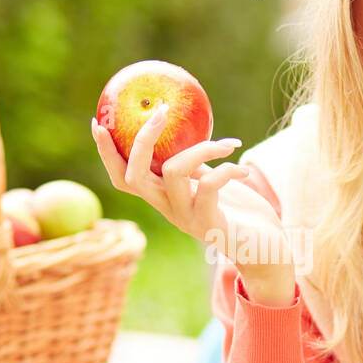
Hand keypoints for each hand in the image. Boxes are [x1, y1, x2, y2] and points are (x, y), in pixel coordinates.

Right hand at [90, 107, 292, 273]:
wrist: (264, 251)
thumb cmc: (240, 213)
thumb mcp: (210, 181)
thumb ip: (193, 162)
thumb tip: (185, 126)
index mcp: (162, 197)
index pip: (122, 177)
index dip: (106, 153)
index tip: (98, 121)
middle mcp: (167, 209)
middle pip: (134, 176)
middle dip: (142, 140)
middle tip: (161, 111)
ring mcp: (186, 218)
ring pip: (173, 171)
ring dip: (202, 149)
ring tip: (228, 144)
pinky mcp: (210, 224)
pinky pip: (210, 185)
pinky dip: (226, 169)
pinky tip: (244, 171)